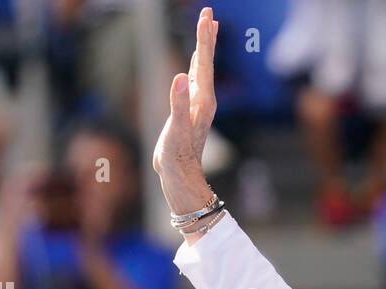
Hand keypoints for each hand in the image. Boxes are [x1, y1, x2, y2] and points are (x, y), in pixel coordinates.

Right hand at [152, 8, 217, 214]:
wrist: (179, 175)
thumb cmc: (177, 155)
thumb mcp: (176, 129)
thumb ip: (178, 103)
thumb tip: (180, 78)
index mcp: (202, 99)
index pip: (204, 62)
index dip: (204, 37)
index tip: (206, 14)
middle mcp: (203, 98)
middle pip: (206, 61)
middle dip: (206, 36)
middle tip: (208, 12)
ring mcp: (197, 103)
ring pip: (202, 68)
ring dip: (203, 48)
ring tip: (207, 29)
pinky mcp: (189, 108)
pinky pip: (194, 80)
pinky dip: (194, 65)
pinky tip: (193, 62)